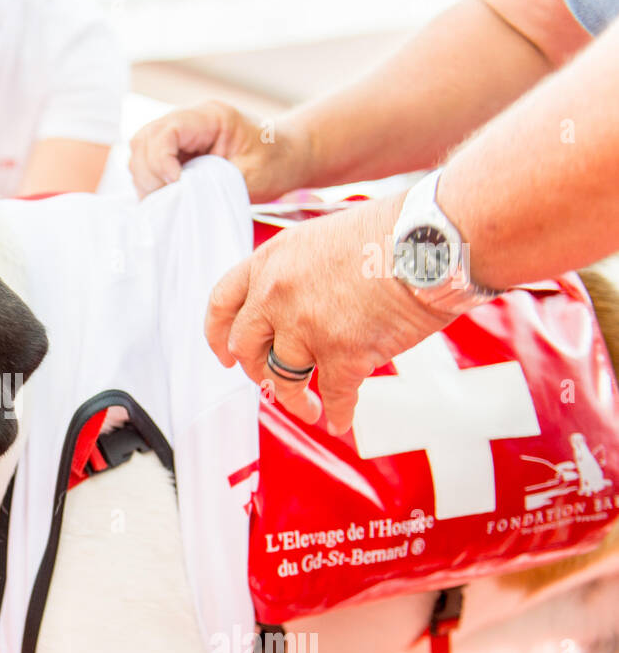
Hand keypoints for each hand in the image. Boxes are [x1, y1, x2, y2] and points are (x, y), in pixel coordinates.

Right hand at [128, 100, 308, 200]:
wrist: (288, 156)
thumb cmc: (275, 162)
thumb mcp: (250, 175)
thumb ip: (212, 183)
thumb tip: (177, 197)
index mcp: (210, 117)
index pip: (166, 130)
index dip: (160, 159)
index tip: (174, 184)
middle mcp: (190, 121)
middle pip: (145, 139)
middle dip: (149, 172)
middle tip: (167, 198)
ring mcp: (181, 135)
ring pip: (141, 150)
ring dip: (145, 178)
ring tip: (165, 199)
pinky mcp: (177, 151)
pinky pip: (148, 162)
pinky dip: (150, 181)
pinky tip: (166, 196)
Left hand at [205, 194, 457, 433]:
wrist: (434, 237)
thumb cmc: (393, 231)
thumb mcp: (323, 238)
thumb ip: (298, 271)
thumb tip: (294, 304)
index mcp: (270, 260)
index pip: (222, 302)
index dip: (218, 334)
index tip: (224, 354)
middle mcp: (277, 293)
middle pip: (246, 347)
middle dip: (256, 370)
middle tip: (270, 382)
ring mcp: (306, 325)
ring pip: (282, 378)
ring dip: (294, 400)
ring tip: (308, 410)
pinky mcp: (343, 353)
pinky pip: (334, 396)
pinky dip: (338, 414)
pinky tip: (341, 422)